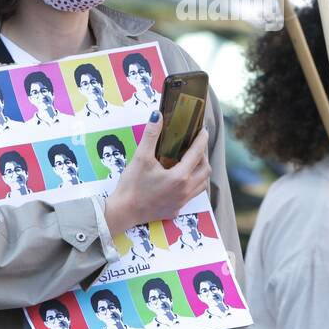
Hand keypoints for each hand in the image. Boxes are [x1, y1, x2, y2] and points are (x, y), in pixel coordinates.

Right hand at [104, 112, 210, 235]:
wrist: (123, 213)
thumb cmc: (131, 185)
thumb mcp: (140, 157)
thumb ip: (151, 135)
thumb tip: (157, 115)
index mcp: (179, 177)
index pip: (197, 154)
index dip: (201, 140)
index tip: (202, 130)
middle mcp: (185, 190)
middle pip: (205, 170)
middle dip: (203, 156)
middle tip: (195, 146)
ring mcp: (181, 202)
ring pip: (202, 184)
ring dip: (200, 171)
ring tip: (192, 162)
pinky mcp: (175, 210)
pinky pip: (191, 196)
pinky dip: (192, 185)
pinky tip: (181, 180)